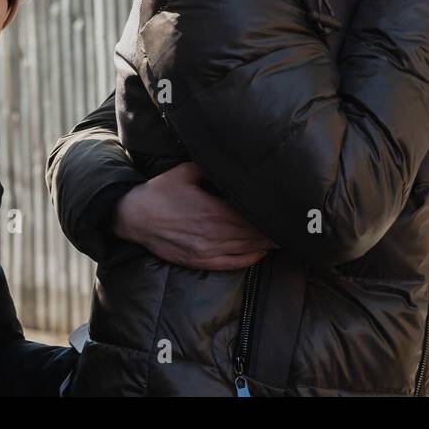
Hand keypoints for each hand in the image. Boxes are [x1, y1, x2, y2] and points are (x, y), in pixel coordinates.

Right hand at [112, 162, 275, 269]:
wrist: (134, 216)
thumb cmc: (161, 191)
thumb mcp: (188, 172)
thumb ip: (214, 169)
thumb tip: (234, 164)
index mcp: (214, 211)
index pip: (253, 218)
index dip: (272, 217)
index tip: (288, 213)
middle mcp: (213, 235)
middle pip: (254, 237)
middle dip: (275, 232)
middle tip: (295, 227)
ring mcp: (206, 251)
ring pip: (246, 251)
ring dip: (266, 246)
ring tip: (284, 240)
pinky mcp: (198, 261)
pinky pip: (231, 264)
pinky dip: (249, 260)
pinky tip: (261, 253)